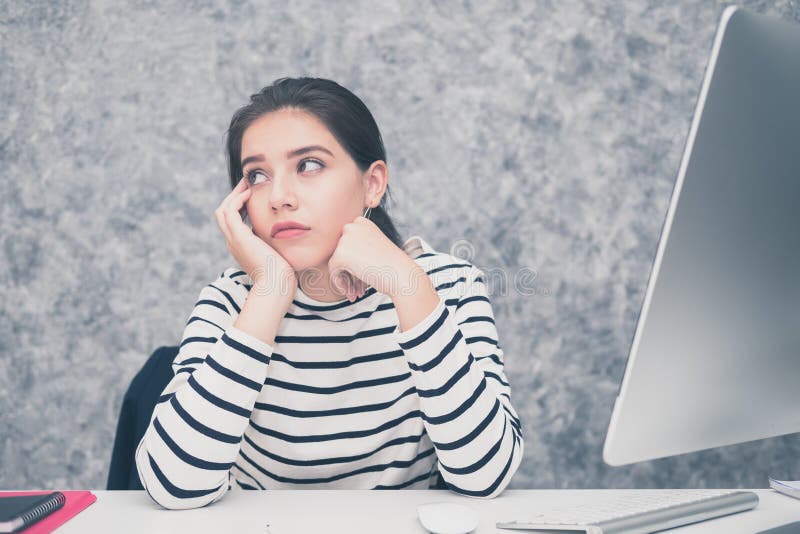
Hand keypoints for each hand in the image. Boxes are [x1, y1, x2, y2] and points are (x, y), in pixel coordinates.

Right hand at [214, 178, 296, 302]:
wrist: (276, 286)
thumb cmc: (281, 274)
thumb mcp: (275, 252)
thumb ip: (273, 242)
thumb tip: (283, 232)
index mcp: (240, 246)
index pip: (232, 221)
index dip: (239, 205)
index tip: (251, 194)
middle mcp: (233, 242)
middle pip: (223, 213)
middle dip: (234, 196)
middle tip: (246, 184)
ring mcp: (234, 240)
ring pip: (223, 210)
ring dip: (234, 195)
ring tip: (247, 184)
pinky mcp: (239, 238)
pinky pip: (230, 211)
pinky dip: (237, 200)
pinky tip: (250, 194)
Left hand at [328, 215, 418, 301]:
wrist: (401, 274)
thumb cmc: (391, 266)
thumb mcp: (373, 249)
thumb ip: (356, 249)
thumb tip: (337, 259)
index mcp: (362, 222)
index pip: (347, 243)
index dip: (353, 261)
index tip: (361, 275)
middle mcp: (352, 226)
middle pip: (341, 253)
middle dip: (348, 272)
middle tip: (356, 288)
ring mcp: (345, 239)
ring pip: (336, 262)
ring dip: (345, 279)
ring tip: (355, 293)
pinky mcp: (340, 254)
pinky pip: (333, 271)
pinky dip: (340, 283)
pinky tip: (352, 292)